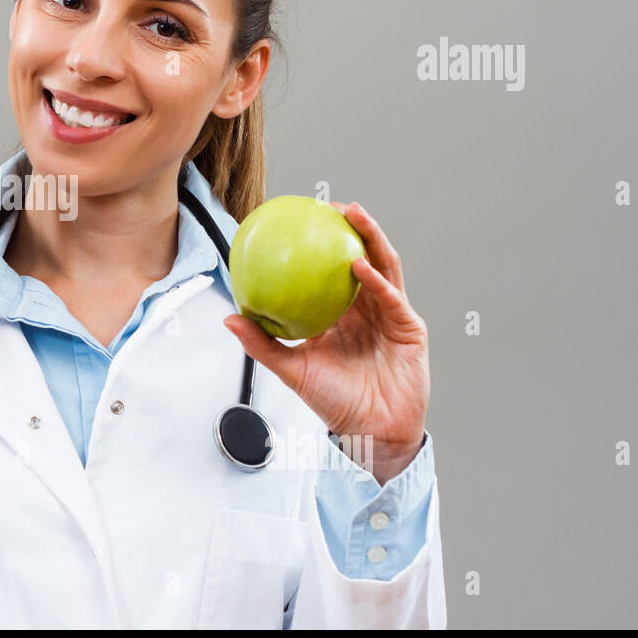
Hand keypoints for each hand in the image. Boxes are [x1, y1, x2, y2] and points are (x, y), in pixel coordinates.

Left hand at [222, 201, 429, 483]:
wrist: (370, 432)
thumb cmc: (334, 402)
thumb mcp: (291, 369)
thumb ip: (262, 343)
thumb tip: (229, 316)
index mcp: (341, 313)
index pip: (331, 270)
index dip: (322, 244)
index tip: (302, 219)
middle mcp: (367, 308)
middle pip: (362, 258)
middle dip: (351, 228)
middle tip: (332, 204)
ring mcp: (390, 315)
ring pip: (383, 267)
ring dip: (370, 238)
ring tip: (353, 215)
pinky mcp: (409, 328)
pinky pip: (390, 297)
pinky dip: (375, 280)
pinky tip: (359, 265)